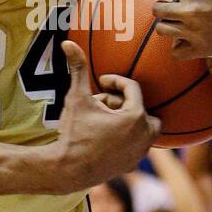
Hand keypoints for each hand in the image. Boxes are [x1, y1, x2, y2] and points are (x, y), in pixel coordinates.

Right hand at [50, 40, 160, 188]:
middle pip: (143, 109)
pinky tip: (103, 136)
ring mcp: (139, 152)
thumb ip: (77, 69)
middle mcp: (144, 135)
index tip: (99, 81)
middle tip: (102, 104)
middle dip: (125, 103)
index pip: (132, 88)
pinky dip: (125, 138)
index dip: (114, 81)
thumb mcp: (77, 98)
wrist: (68, 170)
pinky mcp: (132, 165)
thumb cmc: (74, 132)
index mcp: (135, 116)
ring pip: (142, 129)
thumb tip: (67, 42)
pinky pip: (135, 145)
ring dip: (126, 121)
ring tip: (103, 120)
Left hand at [144, 0, 211, 58]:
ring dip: (170, 24)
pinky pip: (176, 51)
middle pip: (157, 10)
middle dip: (162, 5)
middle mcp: (190, 11)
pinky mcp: (203, 49)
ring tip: (182, 19)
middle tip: (174, 5)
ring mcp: (196, 32)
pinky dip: (179, 45)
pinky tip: (187, 36)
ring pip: (163, 30)